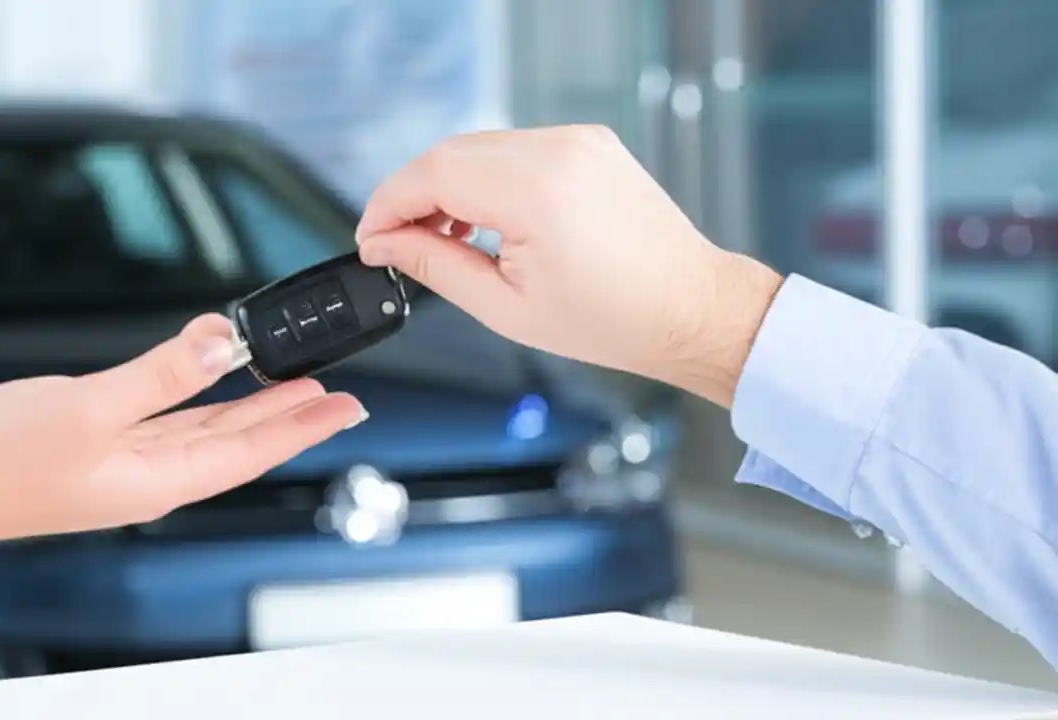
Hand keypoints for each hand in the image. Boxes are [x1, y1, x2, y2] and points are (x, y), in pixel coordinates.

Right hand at [0, 314, 363, 594]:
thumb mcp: (90, 410)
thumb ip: (162, 375)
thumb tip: (224, 343)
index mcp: (158, 481)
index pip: (252, 451)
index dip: (305, 427)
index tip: (349, 407)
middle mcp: (148, 474)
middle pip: (238, 440)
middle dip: (290, 415)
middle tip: (336, 393)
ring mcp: (119, 458)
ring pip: (203, 426)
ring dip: (248, 402)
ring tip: (291, 381)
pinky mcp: (91, 437)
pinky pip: (162, 413)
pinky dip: (190, 390)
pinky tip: (205, 371)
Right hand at [356, 125, 782, 406]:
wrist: (689, 307)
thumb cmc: (615, 319)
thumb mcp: (505, 307)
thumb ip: (435, 264)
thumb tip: (384, 245)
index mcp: (537, 192)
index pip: (432, 174)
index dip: (388, 205)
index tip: (370, 238)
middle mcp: (558, 151)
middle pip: (449, 153)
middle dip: (411, 195)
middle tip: (394, 242)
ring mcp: (577, 140)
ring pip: (478, 146)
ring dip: (446, 184)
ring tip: (440, 237)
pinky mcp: (588, 143)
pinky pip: (515, 147)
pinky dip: (485, 176)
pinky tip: (481, 217)